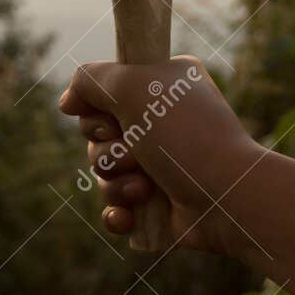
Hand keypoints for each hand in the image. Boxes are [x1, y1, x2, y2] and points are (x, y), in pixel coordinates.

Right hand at [58, 56, 262, 258]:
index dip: (97, 109)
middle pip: (97, 135)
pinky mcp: (156, 205)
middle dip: (108, 150)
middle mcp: (160, 122)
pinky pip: (115, 208)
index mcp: (162, 85)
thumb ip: (91, 79)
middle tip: (135, 150)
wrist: (226, 197)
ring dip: (116, 182)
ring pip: (104, 173)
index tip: (111, 117)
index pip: (104, 93)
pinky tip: (129, 215)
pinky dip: (118, 213)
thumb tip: (67, 101)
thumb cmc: (184, 136)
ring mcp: (158, 165)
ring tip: (144, 187)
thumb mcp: (134, 86)